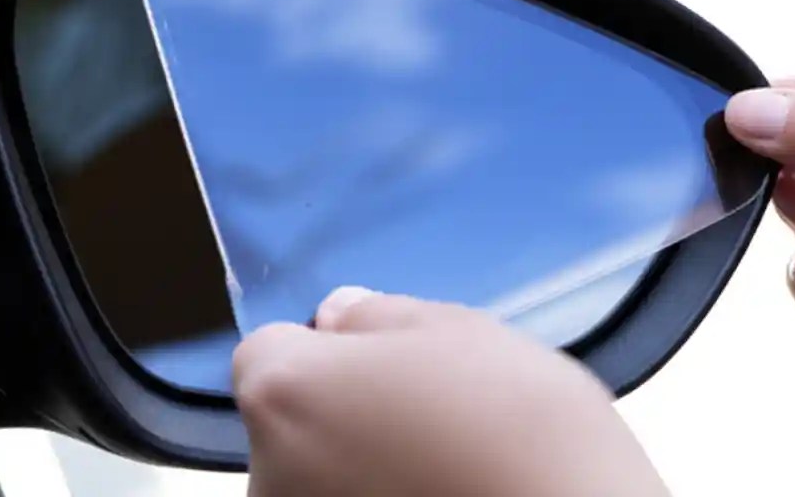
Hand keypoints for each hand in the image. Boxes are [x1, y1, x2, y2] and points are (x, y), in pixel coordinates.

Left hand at [233, 287, 669, 496]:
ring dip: (361, 468)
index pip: (269, 351)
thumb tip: (342, 314)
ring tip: (451, 467)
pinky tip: (448, 495)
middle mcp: (268, 473)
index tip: (376, 359)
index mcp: (284, 392)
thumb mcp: (461, 332)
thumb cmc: (525, 437)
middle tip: (428, 414)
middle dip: (342, 412)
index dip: (324, 349)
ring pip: (319, 478)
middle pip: (290, 422)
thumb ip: (380, 316)